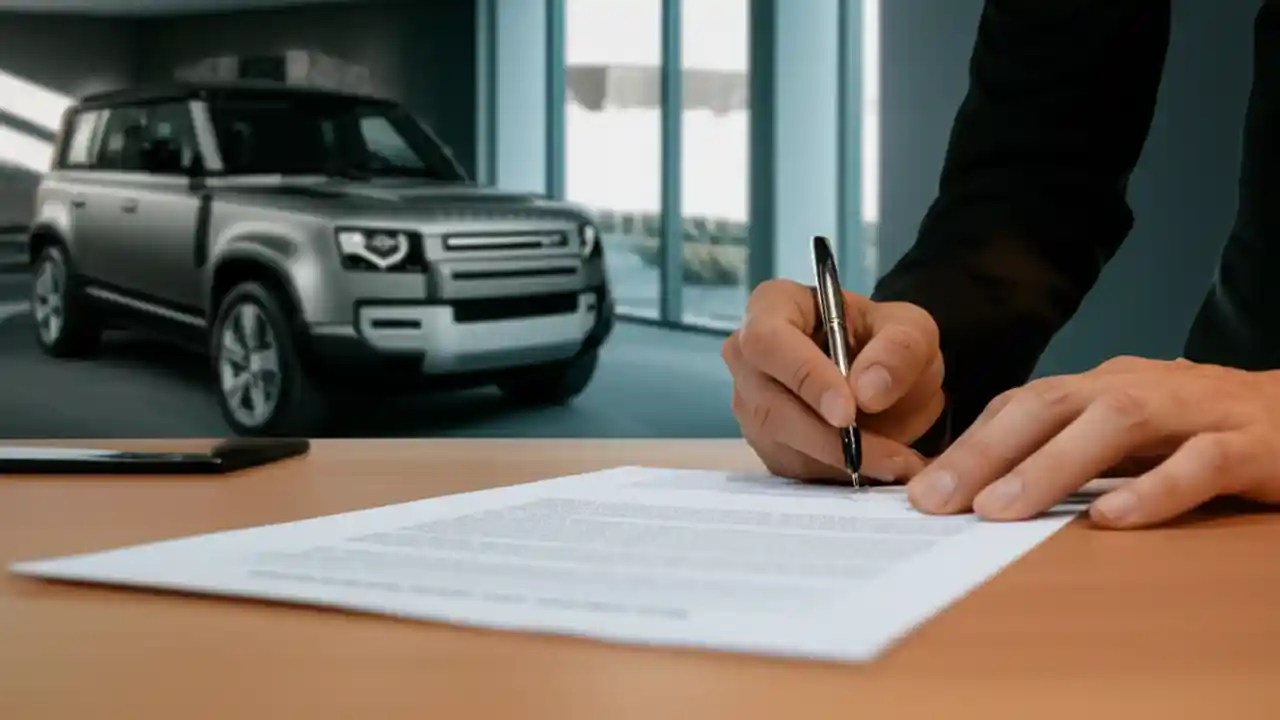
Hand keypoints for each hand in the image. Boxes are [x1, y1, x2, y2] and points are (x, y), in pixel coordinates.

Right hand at [722, 278, 945, 481]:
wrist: (883, 379)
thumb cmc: (885, 341)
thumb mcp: (911, 330)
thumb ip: (899, 350)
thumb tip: (867, 391)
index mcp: (772, 307)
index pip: (769, 342)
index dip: (805, 378)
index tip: (848, 412)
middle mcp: (747, 357)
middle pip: (770, 405)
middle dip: (830, 438)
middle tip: (891, 458)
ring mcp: (751, 405)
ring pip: (783, 445)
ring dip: (842, 462)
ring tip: (898, 466)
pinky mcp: (766, 446)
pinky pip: (793, 470)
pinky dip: (838, 476)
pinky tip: (879, 472)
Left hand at [907, 356, 1279, 527]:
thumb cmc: (1202, 430)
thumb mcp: (1126, 435)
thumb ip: (1068, 451)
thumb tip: (983, 491)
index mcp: (1101, 386)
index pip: (1020, 406)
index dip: (967, 444)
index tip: (919, 490)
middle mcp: (1137, 387)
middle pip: (1048, 406)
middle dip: (984, 452)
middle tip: (935, 501)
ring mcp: (1193, 411)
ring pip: (1113, 423)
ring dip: (1049, 466)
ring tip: (999, 510)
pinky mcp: (1249, 444)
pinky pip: (1198, 463)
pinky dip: (1154, 490)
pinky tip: (1112, 520)